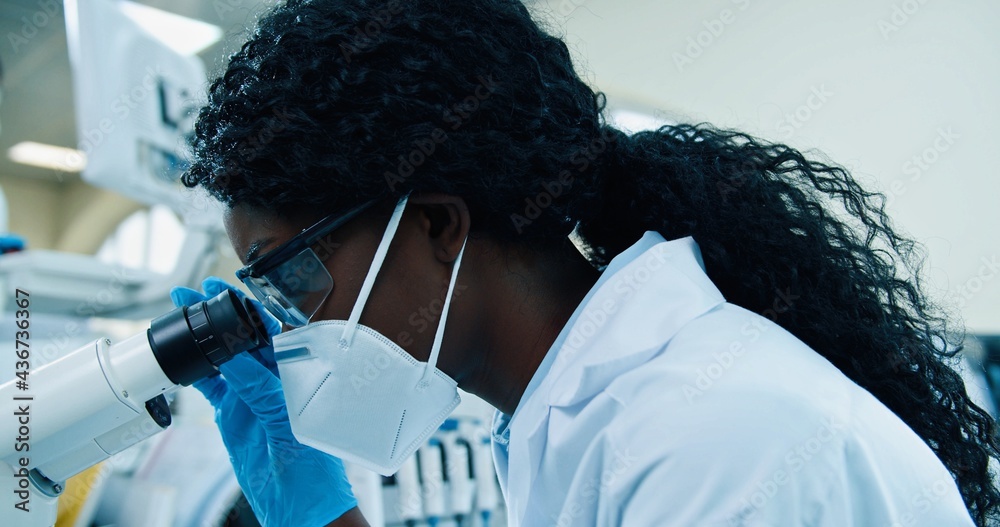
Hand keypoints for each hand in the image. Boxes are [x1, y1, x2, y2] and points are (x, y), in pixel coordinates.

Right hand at [171, 277, 357, 526]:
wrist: (297, 502)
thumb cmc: (313, 465)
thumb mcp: (285, 421)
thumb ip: (260, 388)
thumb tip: (236, 356)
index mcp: (294, 373)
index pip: (269, 330)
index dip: (246, 307)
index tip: (224, 290)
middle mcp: (272, 379)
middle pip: (241, 338)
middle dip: (217, 314)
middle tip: (190, 295)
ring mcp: (250, 395)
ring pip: (222, 358)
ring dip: (201, 337)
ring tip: (178, 314)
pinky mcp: (233, 414)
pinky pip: (211, 385)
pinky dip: (194, 370)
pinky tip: (179, 356)